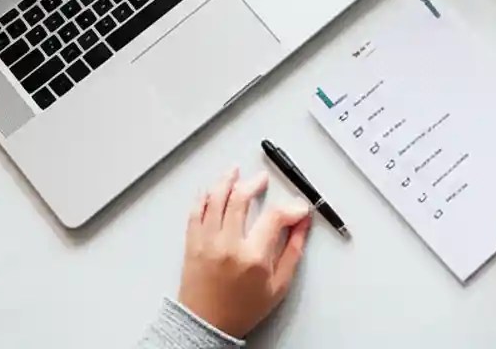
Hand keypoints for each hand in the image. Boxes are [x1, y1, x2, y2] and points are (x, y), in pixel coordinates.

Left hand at [177, 167, 311, 337]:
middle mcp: (228, 245)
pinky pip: (195, 212)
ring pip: (215, 199)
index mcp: (253, 257)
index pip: (275, 216)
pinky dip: (204, 196)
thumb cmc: (242, 309)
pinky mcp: (192, 243)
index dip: (291, 206)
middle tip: (262, 179)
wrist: (207, 324)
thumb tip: (303, 224)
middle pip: (240, 198)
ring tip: (234, 172)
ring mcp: (207, 242)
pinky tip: (211, 189)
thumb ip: (294, 250)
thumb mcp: (279, 285)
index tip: (297, 207)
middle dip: (254, 183)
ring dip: (226, 181)